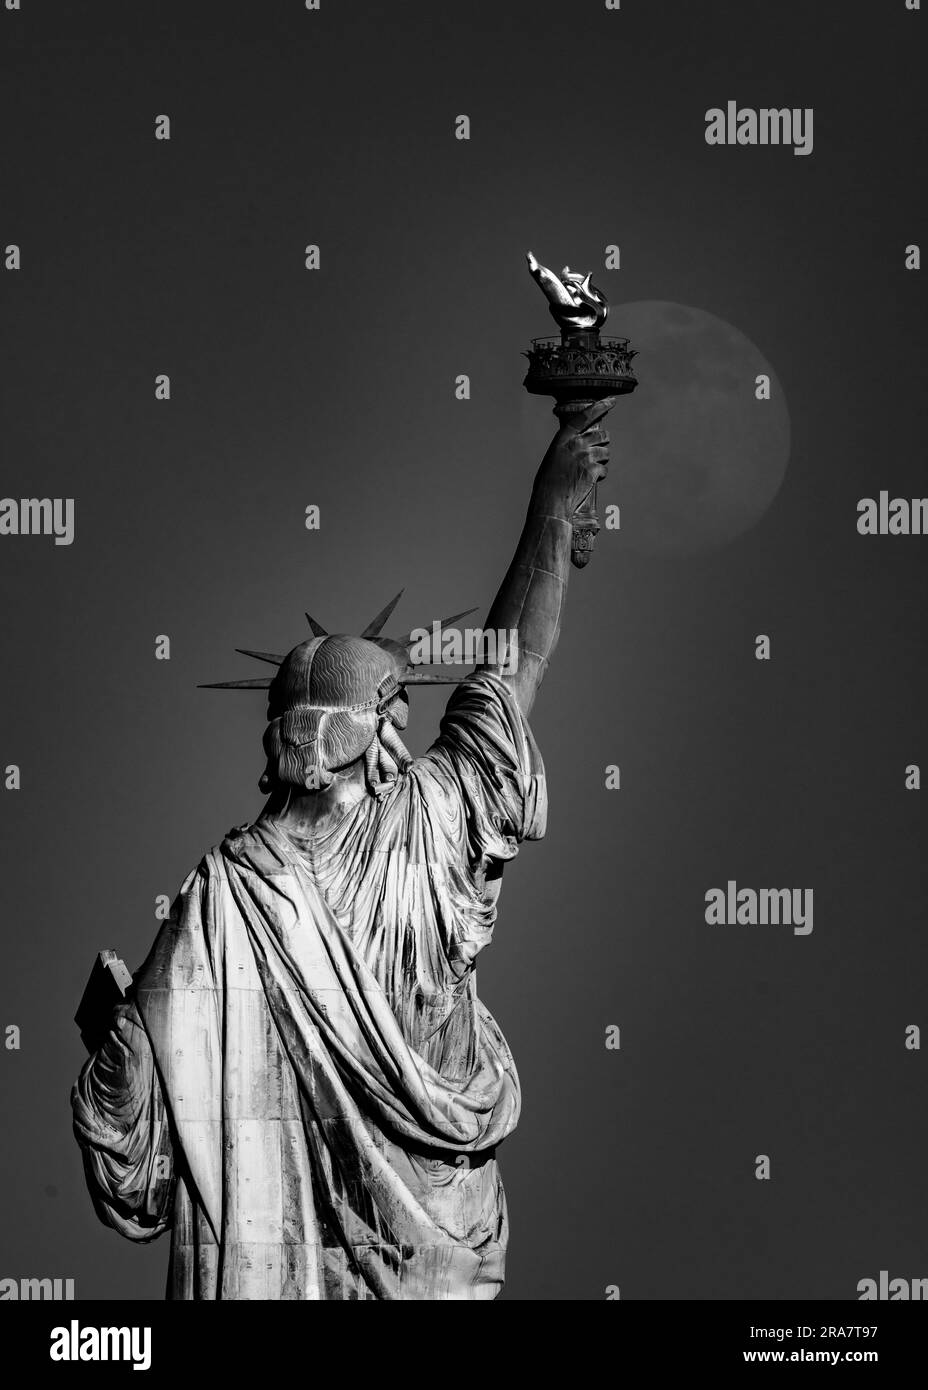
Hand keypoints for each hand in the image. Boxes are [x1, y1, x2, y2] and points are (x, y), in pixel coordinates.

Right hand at [533, 397, 614, 515]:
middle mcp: (576, 444)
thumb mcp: (554, 457)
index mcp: (563, 439)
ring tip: (589, 470)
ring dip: (602, 460)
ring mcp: (585, 457)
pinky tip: (589, 481)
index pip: (584, 417)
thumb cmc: (549, 481)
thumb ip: (567, 447)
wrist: (550, 500)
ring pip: (606, 452)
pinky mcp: (593, 471)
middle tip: (597, 452)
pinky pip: (605, 469)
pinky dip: (600, 476)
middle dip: (603, 442)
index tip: (611, 400)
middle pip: (602, 435)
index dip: (599, 406)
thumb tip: (582, 442)